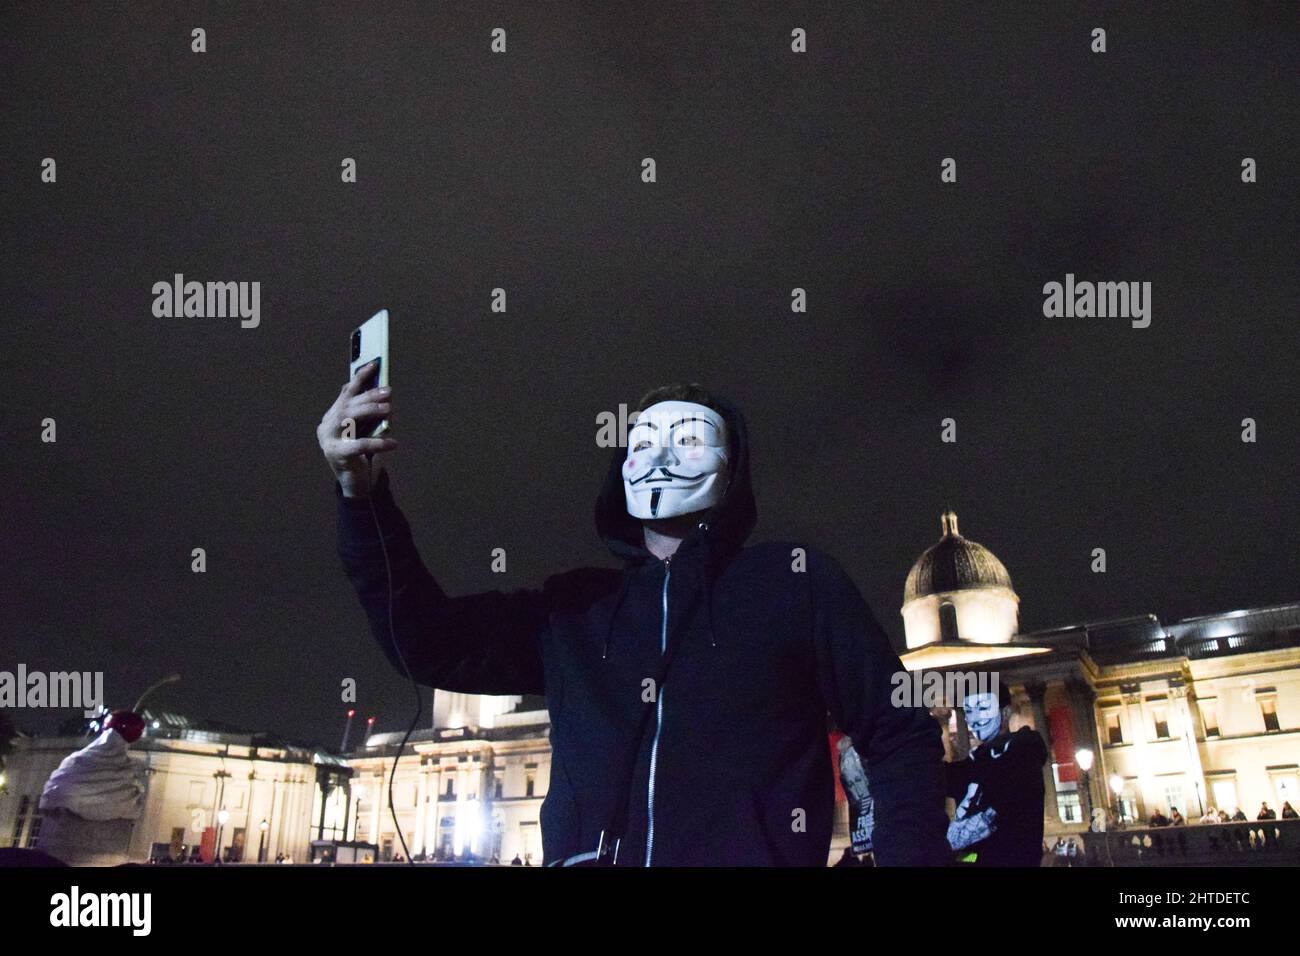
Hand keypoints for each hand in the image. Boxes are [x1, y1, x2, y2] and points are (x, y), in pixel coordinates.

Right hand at [317, 360, 397, 496]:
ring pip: (348, 419)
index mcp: (332, 417)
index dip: (360, 378)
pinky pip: (358, 445)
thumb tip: (385, 394)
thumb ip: (370, 415)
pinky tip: (392, 442)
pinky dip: (377, 442)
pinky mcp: (337, 456)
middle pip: (347, 405)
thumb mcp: (366, 431)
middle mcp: (327, 426)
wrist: (355, 485)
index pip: (346, 392)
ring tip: (389, 409)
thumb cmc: (363, 455)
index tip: (374, 364)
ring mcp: (329, 441)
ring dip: (369, 411)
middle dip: (368, 396)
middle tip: (388, 391)